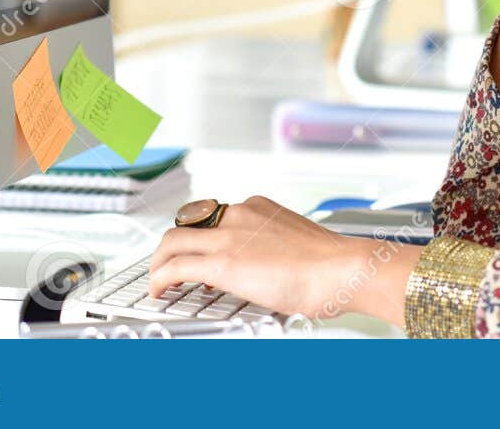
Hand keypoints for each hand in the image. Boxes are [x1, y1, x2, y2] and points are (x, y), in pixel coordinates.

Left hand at [148, 196, 418, 323]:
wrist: (341, 269)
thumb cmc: (332, 265)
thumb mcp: (298, 244)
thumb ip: (275, 249)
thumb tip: (268, 270)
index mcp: (259, 208)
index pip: (215, 215)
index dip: (200, 235)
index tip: (198, 252)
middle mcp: (240, 214)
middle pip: (187, 221)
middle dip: (172, 244)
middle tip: (168, 264)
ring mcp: (229, 236)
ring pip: (173, 240)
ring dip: (159, 261)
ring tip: (159, 280)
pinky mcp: (222, 262)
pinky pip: (175, 266)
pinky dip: (159, 279)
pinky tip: (159, 291)